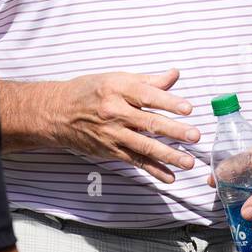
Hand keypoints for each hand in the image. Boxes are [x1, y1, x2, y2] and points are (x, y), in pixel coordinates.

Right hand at [51, 69, 198, 182]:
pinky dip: (153, 170)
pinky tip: (170, 176)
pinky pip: (135, 161)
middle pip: (148, 122)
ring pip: (144, 146)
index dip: (169, 102)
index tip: (188, 109)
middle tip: (194, 136)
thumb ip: (148, 80)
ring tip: (188, 162)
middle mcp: (115, 112)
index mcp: (118, 89)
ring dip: (168, 155)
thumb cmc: (89, 91)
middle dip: (173, 131)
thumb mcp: (116, 78)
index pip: (147, 96)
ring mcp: (112, 134)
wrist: (57, 113)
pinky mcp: (110, 150)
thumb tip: (174, 75)